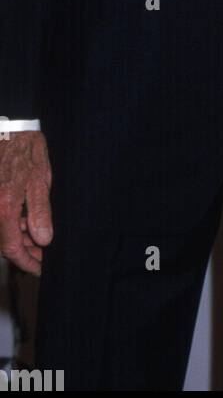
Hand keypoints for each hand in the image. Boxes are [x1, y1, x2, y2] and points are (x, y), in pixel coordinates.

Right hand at [0, 132, 52, 275]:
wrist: (8, 127)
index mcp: (5, 208)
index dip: (27, 263)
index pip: (13, 249)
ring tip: (38, 236)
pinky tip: (25, 219)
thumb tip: (44, 240)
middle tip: (43, 254)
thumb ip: (40, 211)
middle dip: (24, 252)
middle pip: (4, 243)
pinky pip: (0, 218)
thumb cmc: (25, 149)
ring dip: (18, 238)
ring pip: (1, 232)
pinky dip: (11, 224)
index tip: (40, 270)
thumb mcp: (40, 177)